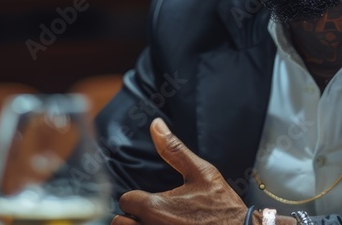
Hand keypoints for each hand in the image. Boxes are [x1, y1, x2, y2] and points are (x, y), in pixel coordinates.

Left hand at [111, 118, 255, 224]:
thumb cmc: (222, 206)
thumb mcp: (202, 172)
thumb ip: (174, 150)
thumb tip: (156, 125)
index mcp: (155, 207)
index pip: (125, 201)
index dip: (136, 197)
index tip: (149, 198)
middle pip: (119, 223)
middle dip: (130, 216)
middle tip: (148, 212)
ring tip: (154, 220)